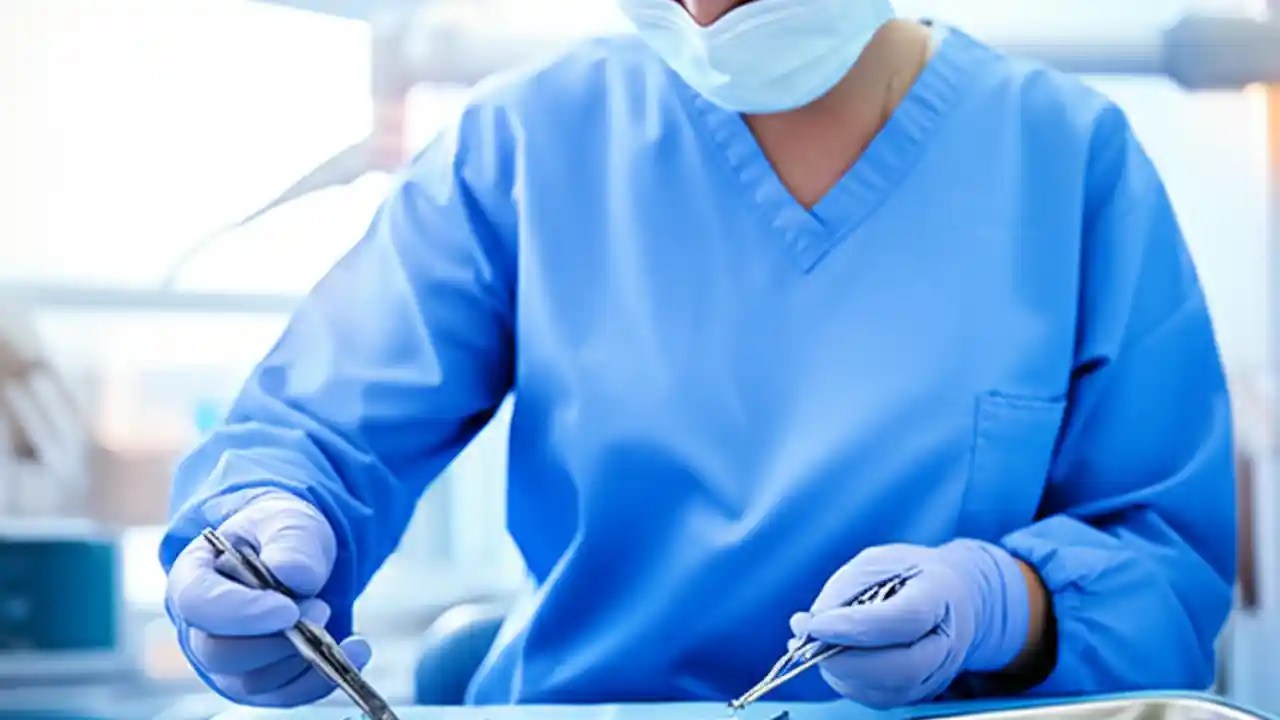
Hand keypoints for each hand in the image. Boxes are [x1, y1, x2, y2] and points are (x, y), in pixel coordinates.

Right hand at [165, 491, 370, 706]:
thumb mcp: (288, 521)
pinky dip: (324, 678)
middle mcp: (200, 628)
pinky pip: (287, 695)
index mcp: (193, 577)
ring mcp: (227, 663)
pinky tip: (355, 648)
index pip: (198, 604)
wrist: (296, 554)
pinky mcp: (261, 683)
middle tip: (321, 608)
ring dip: (302, 657)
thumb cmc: (280, 534)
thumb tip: (297, 577)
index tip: (288, 611)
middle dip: (277, 639)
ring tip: (333, 618)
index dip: (240, 614)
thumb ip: (290, 542)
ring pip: (255, 682)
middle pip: (221, 653)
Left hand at [789, 540, 1029, 708]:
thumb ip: (847, 587)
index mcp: (941, 595)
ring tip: (811, 643)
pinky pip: (875, 697)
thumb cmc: (912, 575)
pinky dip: (843, 680)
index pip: (902, 620)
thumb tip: (813, 622)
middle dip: (843, 658)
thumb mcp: (879, 561)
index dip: (853, 626)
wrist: (954, 599)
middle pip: (900, 668)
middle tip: (805, 638)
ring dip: (838, 671)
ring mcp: (935, 674)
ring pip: (884, 690)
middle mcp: (946, 643)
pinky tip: (825, 656)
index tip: (813, 623)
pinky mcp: (916, 693)